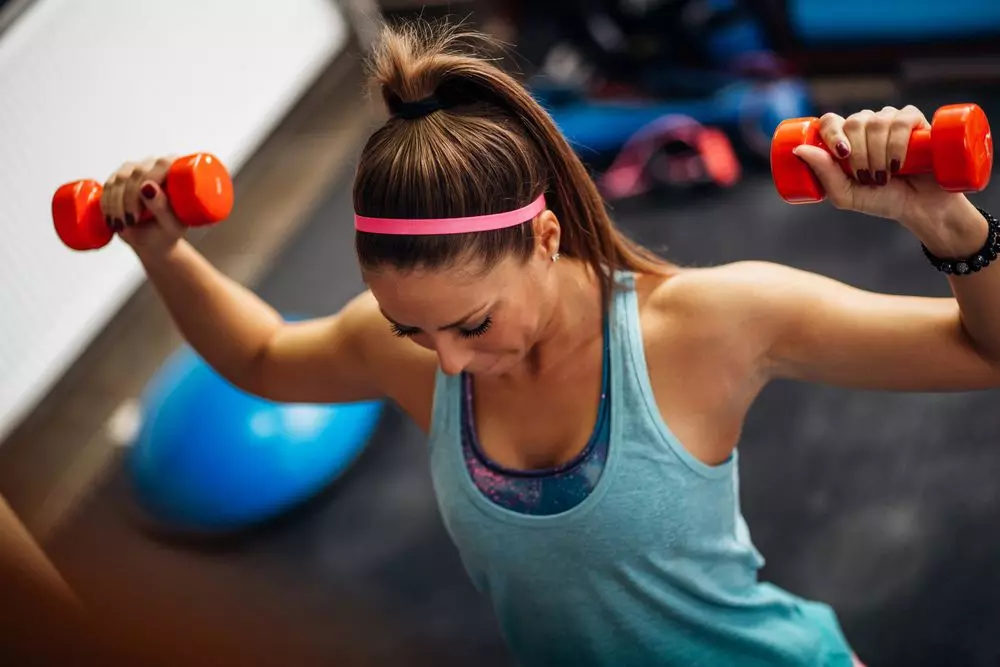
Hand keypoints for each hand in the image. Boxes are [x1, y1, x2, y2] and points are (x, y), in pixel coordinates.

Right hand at [100, 156, 185, 256]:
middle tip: (131, 221)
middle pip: (137, 172)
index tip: (139, 212)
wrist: (154, 241)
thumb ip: (163, 209)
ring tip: (123, 223)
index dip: (146, 185)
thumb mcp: (171, 226)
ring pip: (120, 178)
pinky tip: (112, 218)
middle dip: (129, 199)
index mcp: (179, 172)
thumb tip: (147, 186)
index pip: (161, 165)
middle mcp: (158, 165)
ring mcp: (138, 169)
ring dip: (116, 203)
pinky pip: (109, 184)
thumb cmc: (169, 232)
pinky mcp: (121, 177)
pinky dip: (107, 203)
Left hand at [793, 105, 967, 229]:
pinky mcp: (917, 122)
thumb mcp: (845, 194)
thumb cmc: (881, 200)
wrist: (919, 208)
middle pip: (855, 121)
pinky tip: (898, 162)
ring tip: (883, 176)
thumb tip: (798, 150)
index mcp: (847, 139)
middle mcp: (868, 126)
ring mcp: (891, 121)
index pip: (831, 121)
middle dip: (859, 153)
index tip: (841, 155)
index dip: (833, 133)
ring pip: (877, 122)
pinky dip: (897, 142)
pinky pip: (902, 120)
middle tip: (866, 177)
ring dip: (878, 153)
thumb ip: (824, 173)